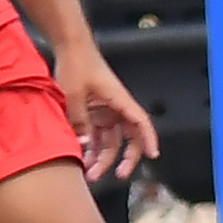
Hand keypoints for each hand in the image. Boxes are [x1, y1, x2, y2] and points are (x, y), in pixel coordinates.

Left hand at [55, 44, 158, 181]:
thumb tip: (85, 146)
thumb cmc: (77, 64)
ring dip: (102, 157)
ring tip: (90, 174)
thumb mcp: (74, 94)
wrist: (69, 47)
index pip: (140, 121)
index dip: (149, 138)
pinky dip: (92, 148)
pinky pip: (97, 135)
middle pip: (128, 137)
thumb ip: (80, 121)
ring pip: (110, 140)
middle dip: (124, 158)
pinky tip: (83, 159)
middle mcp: (115, 107)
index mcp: (118, 99)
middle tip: (117, 175)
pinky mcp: (93, 111)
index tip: (153, 155)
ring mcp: (105, 110)